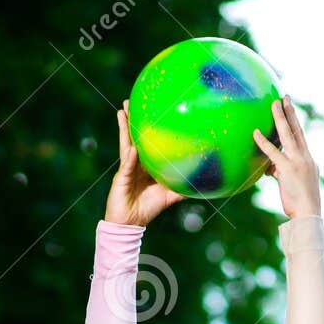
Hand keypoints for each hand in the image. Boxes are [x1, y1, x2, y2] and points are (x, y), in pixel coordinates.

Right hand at [104, 100, 183, 226]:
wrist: (130, 224)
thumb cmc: (148, 209)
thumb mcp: (169, 197)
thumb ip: (182, 189)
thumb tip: (202, 184)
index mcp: (144, 164)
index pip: (146, 141)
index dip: (148, 127)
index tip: (152, 110)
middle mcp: (134, 162)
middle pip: (133, 136)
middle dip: (133, 119)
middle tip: (132, 99)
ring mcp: (126, 167)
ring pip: (126, 143)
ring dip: (125, 127)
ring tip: (123, 110)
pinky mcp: (121, 177)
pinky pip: (127, 163)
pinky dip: (130, 155)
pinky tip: (132, 146)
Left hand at [253, 95, 321, 221]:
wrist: (308, 214)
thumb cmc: (301, 204)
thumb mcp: (294, 184)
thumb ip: (283, 172)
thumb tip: (271, 168)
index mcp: (309, 160)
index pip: (301, 137)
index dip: (296, 122)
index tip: (291, 109)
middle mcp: (305, 157)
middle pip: (297, 130)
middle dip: (290, 112)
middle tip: (284, 97)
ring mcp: (297, 161)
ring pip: (288, 135)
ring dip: (280, 118)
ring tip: (273, 104)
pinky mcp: (287, 169)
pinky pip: (273, 153)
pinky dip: (264, 142)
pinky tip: (255, 133)